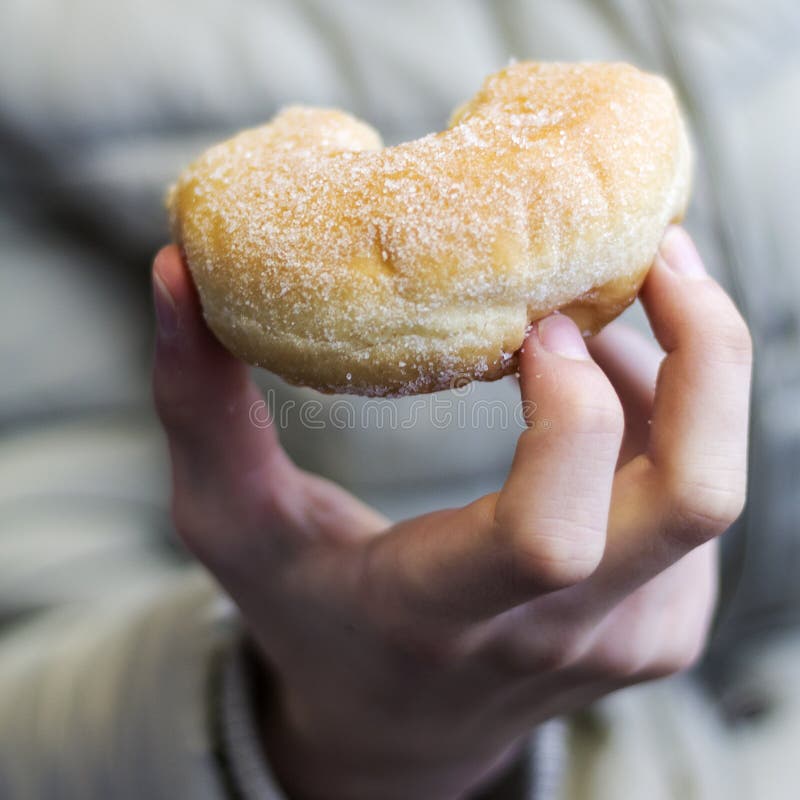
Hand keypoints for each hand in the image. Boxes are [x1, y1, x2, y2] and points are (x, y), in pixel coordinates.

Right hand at [152, 227, 751, 799]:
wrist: (398, 733)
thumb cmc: (308, 621)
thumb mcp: (233, 529)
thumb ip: (199, 409)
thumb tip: (174, 273)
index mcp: (446, 613)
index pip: (545, 532)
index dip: (569, 405)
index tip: (538, 319)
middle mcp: (562, 635)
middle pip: (697, 495)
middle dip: (708, 352)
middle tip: (657, 254)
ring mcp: (632, 639)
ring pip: (704, 480)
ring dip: (669, 375)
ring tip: (590, 322)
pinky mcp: (668, 626)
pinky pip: (693, 498)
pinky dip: (660, 423)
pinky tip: (596, 397)